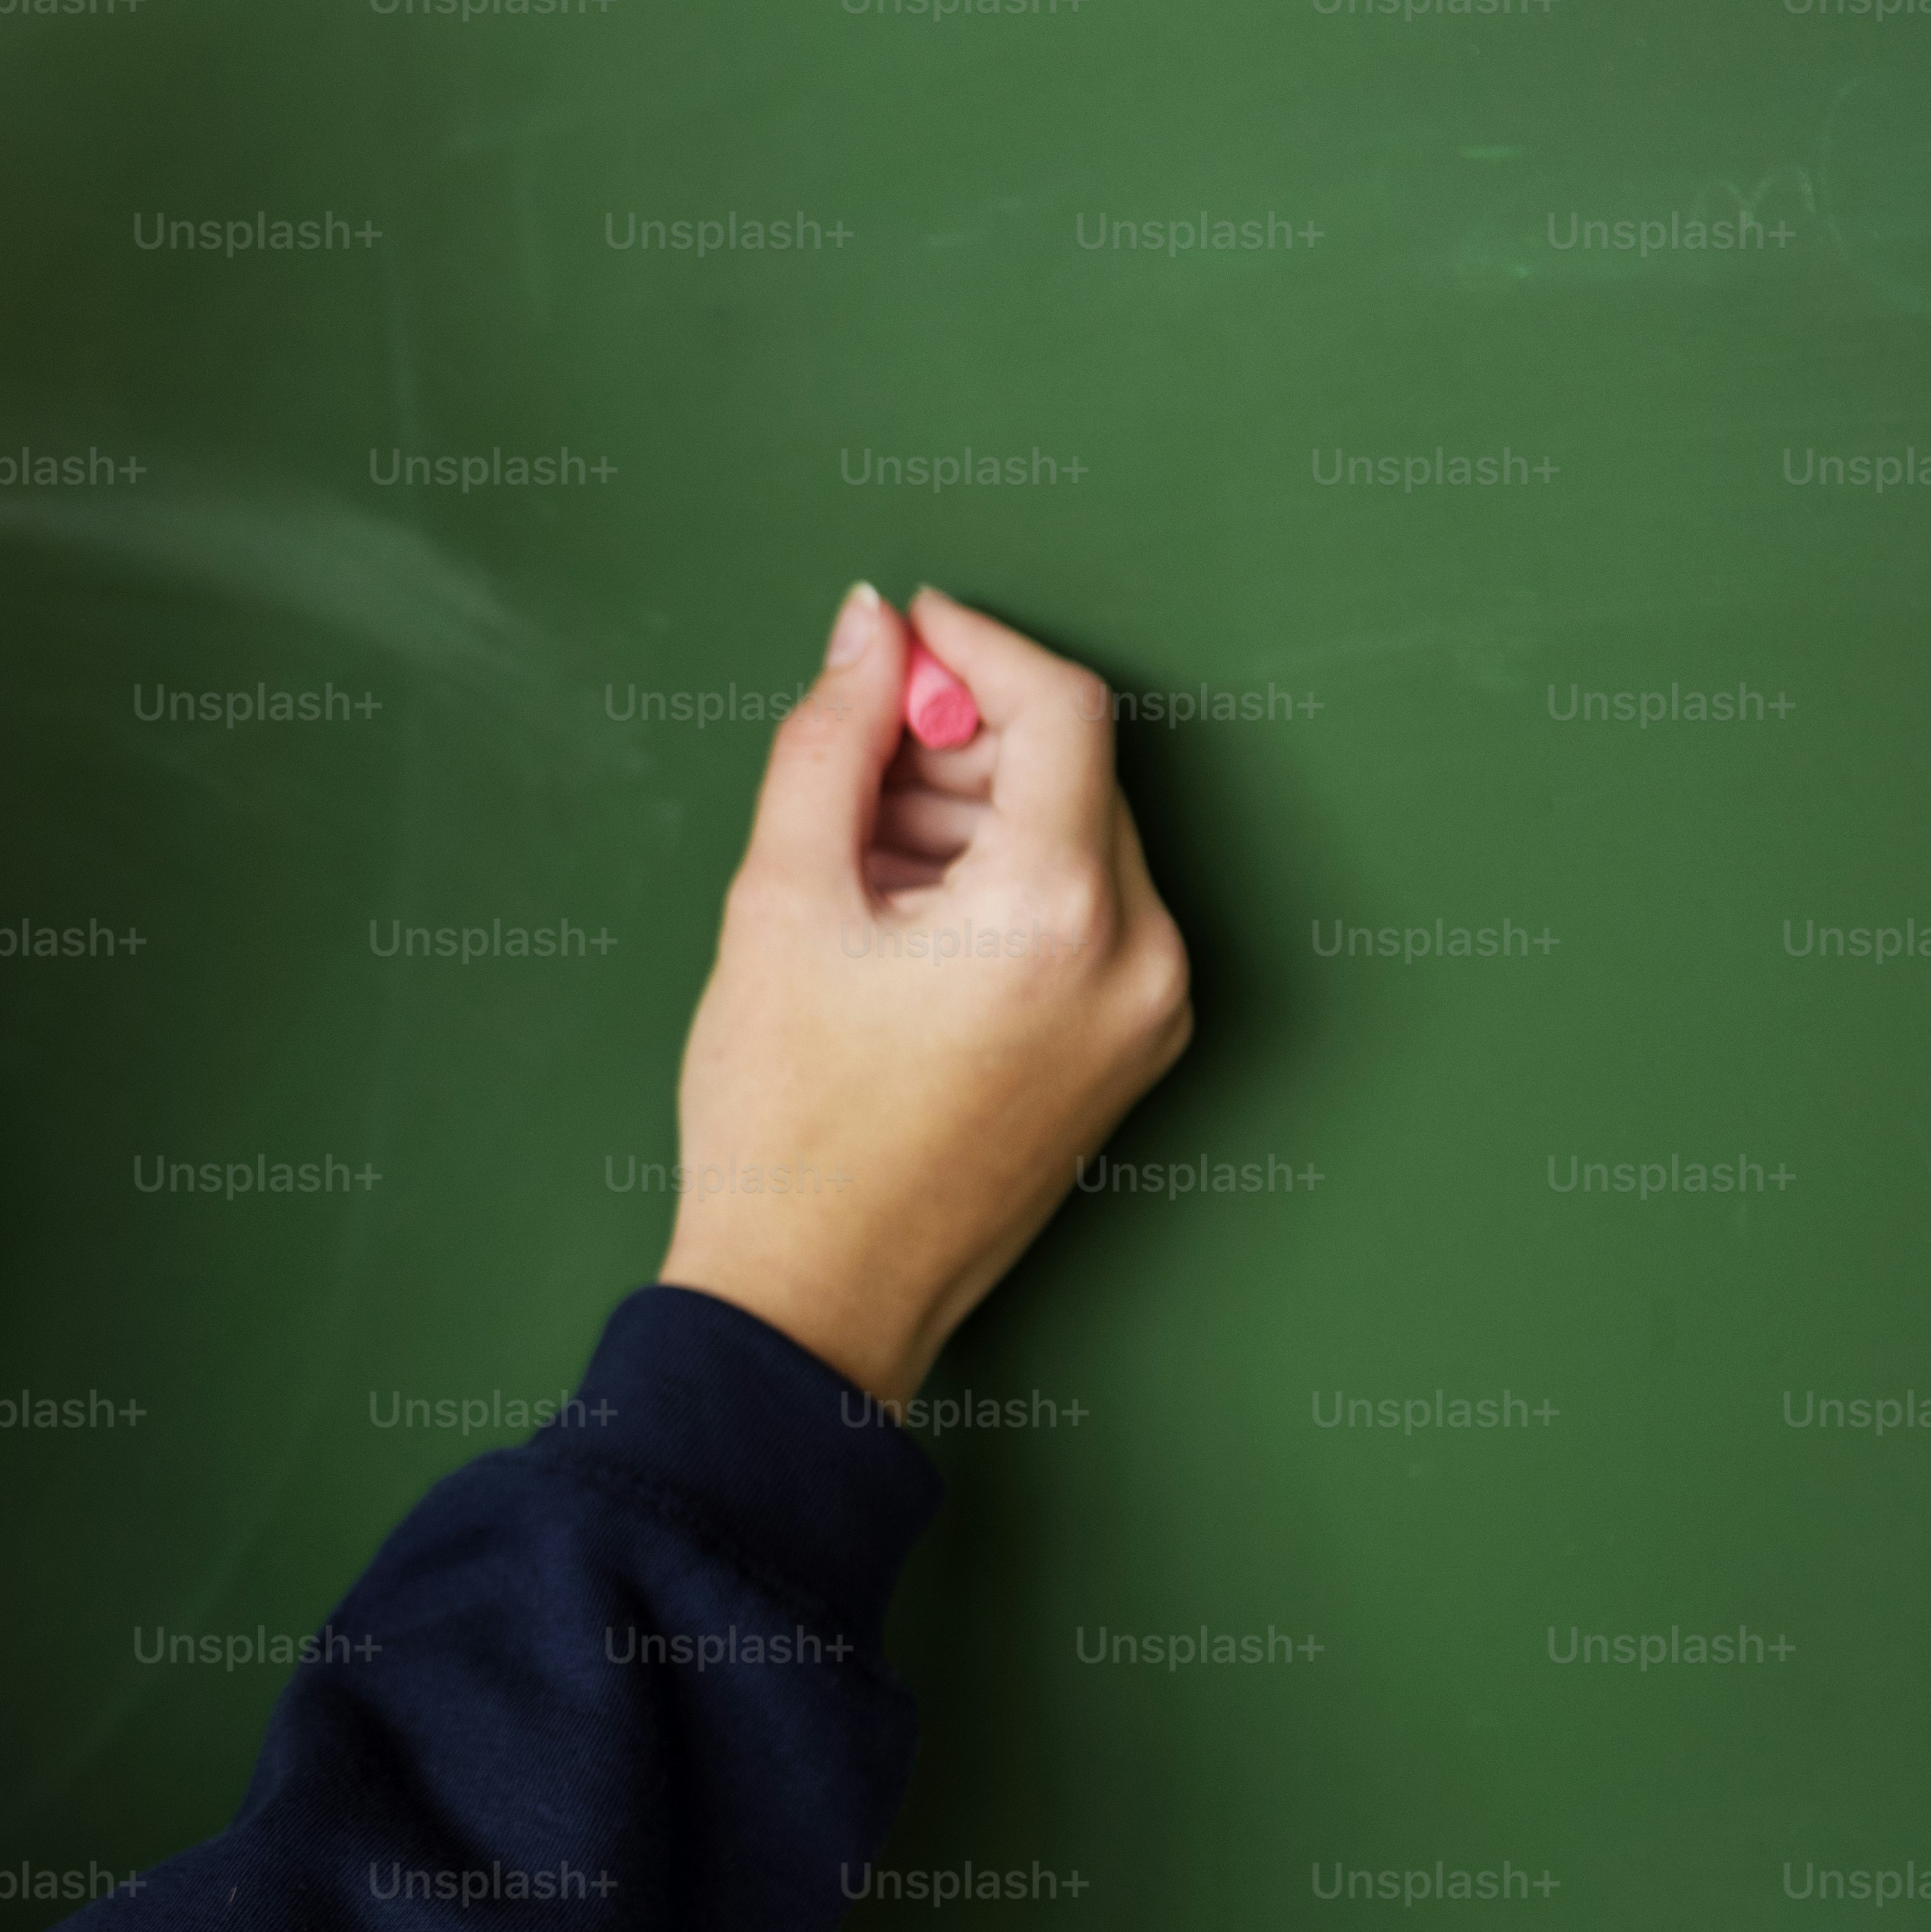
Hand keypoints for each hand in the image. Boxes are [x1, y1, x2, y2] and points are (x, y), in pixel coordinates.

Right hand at [654, 583, 1194, 1408]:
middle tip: (845, 771)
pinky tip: (902, 923)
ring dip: (972, 813)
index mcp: (1061, 915)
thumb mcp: (783, 902)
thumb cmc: (788, 1126)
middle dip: (958, 743)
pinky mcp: (1129, 1049)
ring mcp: (1148, 1012)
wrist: (815, 1300)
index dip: (972, 646)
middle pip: (1071, 770)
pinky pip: (1082, 913)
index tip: (900, 635)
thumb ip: (830, 741)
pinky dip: (1000, 882)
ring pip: (1075, 837)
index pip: (1060, 708)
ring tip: (855, 872)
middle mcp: (1139, 959)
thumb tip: (868, 631)